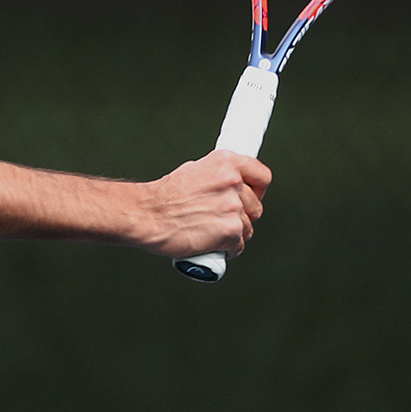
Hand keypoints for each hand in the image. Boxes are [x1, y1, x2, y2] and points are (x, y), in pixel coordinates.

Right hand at [136, 151, 270, 258]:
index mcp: (226, 162)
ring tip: (213, 234)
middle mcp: (233, 182)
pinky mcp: (231, 231)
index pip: (262, 176)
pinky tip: (213, 246)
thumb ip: (216, 176)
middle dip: (243, 216)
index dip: (258, 191)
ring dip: (234, 234)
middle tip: (222, 220)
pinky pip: (239, 245)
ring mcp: (233, 207)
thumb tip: (228, 185)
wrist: (147, 215)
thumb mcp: (193, 171)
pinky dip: (228, 249)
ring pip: (248, 228)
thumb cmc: (164, 197)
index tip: (251, 198)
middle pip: (256, 207)